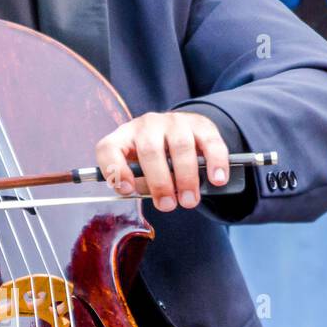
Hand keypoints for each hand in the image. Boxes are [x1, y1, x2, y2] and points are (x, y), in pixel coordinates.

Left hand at [94, 111, 230, 211]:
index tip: (127, 190)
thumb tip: (162, 198)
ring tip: (190, 201)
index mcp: (123, 138)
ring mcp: (174, 121)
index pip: (109, 149)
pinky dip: (215, 162)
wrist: (182, 136)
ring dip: (186, 177)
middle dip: (160, 182)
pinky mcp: (200, 124)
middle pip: (150, 150)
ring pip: (180, 146)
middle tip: (168, 205)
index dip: (115, 170)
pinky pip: (210, 142)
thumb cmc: (154, 163)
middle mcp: (146, 125)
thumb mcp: (141, 174)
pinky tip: (217, 180)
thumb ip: (144, 186)